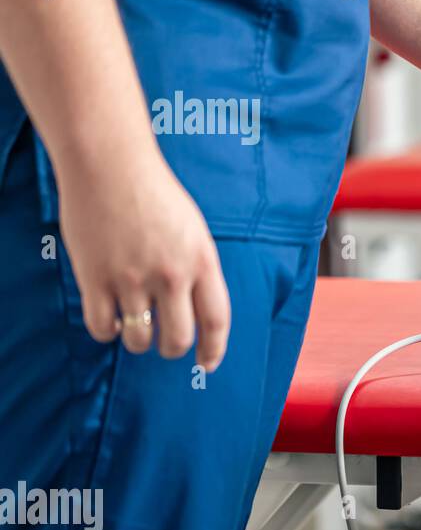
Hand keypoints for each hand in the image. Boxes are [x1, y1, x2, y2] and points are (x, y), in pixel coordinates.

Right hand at [57, 150, 230, 370]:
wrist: (110, 165)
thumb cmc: (154, 195)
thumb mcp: (193, 231)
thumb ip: (198, 270)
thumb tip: (198, 310)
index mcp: (202, 262)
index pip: (217, 321)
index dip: (214, 350)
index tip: (207, 364)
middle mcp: (171, 275)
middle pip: (178, 338)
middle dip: (172, 349)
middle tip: (165, 345)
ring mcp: (132, 278)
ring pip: (139, 339)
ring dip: (138, 342)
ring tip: (134, 326)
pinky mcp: (95, 278)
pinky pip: (102, 327)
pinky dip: (106, 332)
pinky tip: (109, 319)